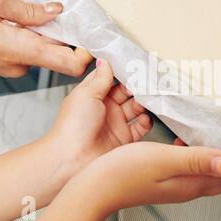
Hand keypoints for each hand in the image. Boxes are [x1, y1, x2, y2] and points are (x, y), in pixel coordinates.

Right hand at [0, 0, 91, 76]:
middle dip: (65, 32)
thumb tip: (56, 11)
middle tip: (67, 7)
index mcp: (19, 49)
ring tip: (36, 4)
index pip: (70, 63)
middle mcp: (16, 64)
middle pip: (56, 53)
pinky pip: (21, 48)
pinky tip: (14, 14)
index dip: (87, 50)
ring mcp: (6, 66)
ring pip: (38, 48)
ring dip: (42, 29)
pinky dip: (25, 33)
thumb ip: (28, 7)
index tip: (93, 33)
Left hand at [41, 60, 152, 183]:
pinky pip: (141, 127)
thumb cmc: (72, 127)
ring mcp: (115, 124)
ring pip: (136, 108)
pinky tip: (146, 116)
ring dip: (144, 102)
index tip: (137, 65)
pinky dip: (147, 120)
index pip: (112, 79)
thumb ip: (101, 78)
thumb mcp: (86, 94)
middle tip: (149, 80)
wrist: (71, 159)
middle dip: (138, 86)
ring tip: (149, 97)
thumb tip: (105, 61)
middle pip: (127, 92)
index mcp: (92, 95)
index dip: (124, 72)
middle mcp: (105, 109)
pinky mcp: (124, 140)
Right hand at [65, 139, 220, 218]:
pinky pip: (184, 165)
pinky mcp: (160, 179)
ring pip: (200, 168)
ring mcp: (172, 185)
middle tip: (220, 131)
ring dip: (204, 151)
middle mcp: (184, 187)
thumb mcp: (165, 160)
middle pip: (217, 173)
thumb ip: (197, 160)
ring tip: (200, 131)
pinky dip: (187, 152)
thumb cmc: (124, 174)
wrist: (94, 188)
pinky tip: (176, 139)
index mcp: (190, 184)